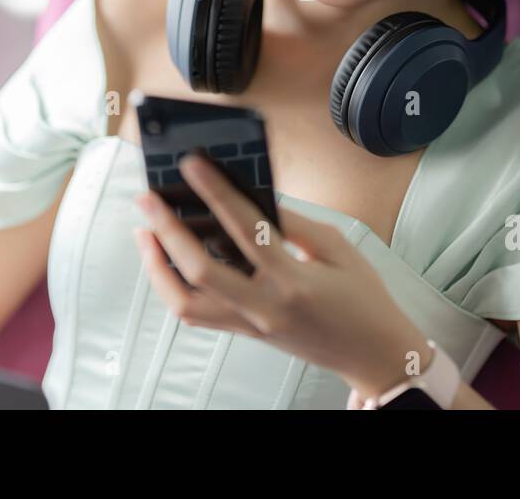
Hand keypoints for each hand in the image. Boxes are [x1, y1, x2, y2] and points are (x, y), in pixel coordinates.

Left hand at [132, 152, 430, 400]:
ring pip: (186, 301)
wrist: (373, 353)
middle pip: (200, 269)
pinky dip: (174, 285)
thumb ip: (295, 222)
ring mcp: (251, 324)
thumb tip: (255, 196)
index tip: (192, 165)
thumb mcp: (339, 248)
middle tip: (148, 197)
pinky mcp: (246, 333)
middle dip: (168, 230)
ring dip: (158, 265)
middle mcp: (265, 306)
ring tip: (146, 231)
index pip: (244, 228)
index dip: (215, 192)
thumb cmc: (363, 299)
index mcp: (293, 280)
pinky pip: (198, 312)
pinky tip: (167, 260)